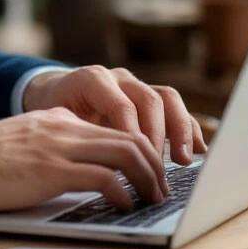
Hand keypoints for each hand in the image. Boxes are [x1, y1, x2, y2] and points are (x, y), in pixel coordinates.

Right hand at [0, 108, 168, 212]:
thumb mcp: (25, 144)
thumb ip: (54, 149)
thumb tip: (83, 175)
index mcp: (58, 119)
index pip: (115, 128)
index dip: (142, 150)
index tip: (152, 174)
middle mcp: (64, 126)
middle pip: (130, 136)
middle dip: (156, 165)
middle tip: (164, 190)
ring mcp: (58, 146)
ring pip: (126, 151)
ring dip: (148, 178)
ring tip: (153, 199)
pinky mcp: (51, 170)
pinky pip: (104, 176)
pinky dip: (123, 191)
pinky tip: (125, 205)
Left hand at [22, 65, 206, 165]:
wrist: (52, 92)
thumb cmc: (50, 111)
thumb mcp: (52, 121)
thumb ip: (72, 137)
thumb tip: (89, 169)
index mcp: (91, 80)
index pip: (120, 106)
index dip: (132, 135)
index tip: (136, 164)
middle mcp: (117, 78)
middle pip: (149, 100)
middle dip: (158, 137)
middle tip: (159, 170)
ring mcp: (135, 85)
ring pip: (167, 98)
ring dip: (180, 130)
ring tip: (184, 160)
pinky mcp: (147, 97)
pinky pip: (174, 107)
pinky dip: (188, 127)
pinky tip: (197, 150)